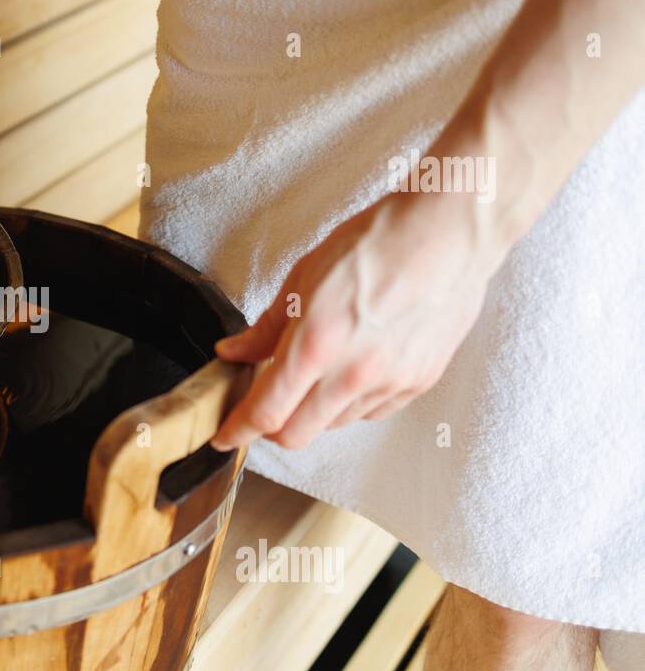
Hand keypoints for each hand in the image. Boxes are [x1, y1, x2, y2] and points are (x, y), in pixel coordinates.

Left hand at [210, 191, 504, 450]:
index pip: (265, 412)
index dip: (237, 430)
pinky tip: (351, 370)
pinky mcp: (418, 383)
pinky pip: (371, 411)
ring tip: (316, 372)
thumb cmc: (374, 245)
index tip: (224, 437)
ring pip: (333, 424)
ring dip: (312, 412)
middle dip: (270, 428)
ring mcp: (389, 382)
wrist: (446, 233)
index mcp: (315, 345)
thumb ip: (266, 328)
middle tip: (264, 405)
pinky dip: (351, 402)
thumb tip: (234, 352)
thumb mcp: (303, 278)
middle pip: (295, 435)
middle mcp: (352, 374)